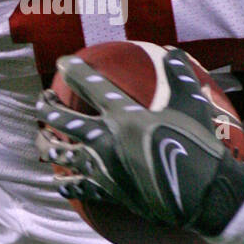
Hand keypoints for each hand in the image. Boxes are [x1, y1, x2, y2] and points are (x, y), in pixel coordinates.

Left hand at [36, 46, 243, 238]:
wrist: (202, 193)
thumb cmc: (195, 144)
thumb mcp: (190, 104)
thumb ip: (178, 74)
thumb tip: (172, 51)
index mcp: (123, 115)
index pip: (91, 85)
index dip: (74, 70)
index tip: (63, 62)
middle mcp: (106, 139)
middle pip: (62, 120)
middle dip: (46, 107)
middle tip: (41, 99)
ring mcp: (103, 166)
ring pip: (62, 153)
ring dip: (48, 144)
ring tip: (43, 140)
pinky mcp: (107, 190)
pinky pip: (78, 188)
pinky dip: (66, 185)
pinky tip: (60, 182)